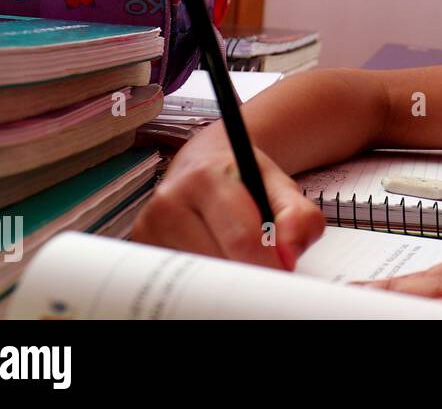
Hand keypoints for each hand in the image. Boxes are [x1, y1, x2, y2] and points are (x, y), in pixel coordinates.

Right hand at [131, 125, 326, 270]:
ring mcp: (149, 225)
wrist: (204, 163)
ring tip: (237, 258)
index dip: (269, 264)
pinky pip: (178, 278)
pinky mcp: (142, 246)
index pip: (242, 238)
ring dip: (224, 277)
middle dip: (246, 274)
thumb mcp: (281, 186)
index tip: (283, 273)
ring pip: (197, 275)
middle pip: (217, 261)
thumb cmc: (243, 177)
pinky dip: (203, 277)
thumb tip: (288, 253)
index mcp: (206, 178)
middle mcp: (170, 199)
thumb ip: (299, 216)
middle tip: (262, 273)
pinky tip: (215, 260)